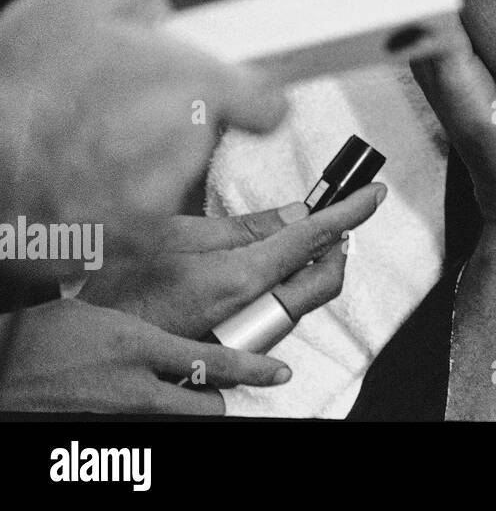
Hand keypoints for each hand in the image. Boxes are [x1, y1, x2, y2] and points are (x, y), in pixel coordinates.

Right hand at [0, 0, 286, 229]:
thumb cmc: (19, 85)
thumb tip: (166, 10)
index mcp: (195, 86)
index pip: (268, 104)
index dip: (251, 98)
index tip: (237, 96)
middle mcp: (188, 147)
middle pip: (204, 134)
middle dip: (172, 119)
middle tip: (118, 105)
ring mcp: (163, 198)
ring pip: (171, 176)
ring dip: (140, 162)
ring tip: (83, 141)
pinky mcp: (133, 241)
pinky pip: (144, 221)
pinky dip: (115, 203)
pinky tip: (76, 180)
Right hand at [0, 299, 291, 413]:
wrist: (0, 370)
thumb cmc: (45, 329)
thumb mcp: (101, 303)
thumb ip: (157, 289)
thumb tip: (201, 255)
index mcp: (139, 347)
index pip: (214, 363)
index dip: (253, 370)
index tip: (280, 373)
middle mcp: (135, 389)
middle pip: (207, 408)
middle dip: (222, 396)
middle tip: (227, 381)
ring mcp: (122, 415)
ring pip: (183, 418)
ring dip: (192, 403)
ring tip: (180, 381)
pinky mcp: (109, 429)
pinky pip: (152, 424)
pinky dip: (159, 410)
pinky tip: (142, 392)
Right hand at [79, 185, 385, 338]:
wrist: (97, 346)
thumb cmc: (125, 288)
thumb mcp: (180, 237)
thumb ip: (245, 227)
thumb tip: (295, 212)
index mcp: (242, 275)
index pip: (316, 237)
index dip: (351, 212)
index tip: (373, 195)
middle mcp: (254, 309)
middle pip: (326, 278)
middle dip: (339, 246)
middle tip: (334, 218)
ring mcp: (248, 333)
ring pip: (306, 299)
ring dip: (312, 266)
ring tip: (297, 236)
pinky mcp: (239, 347)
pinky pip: (279, 315)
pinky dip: (285, 287)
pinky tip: (265, 266)